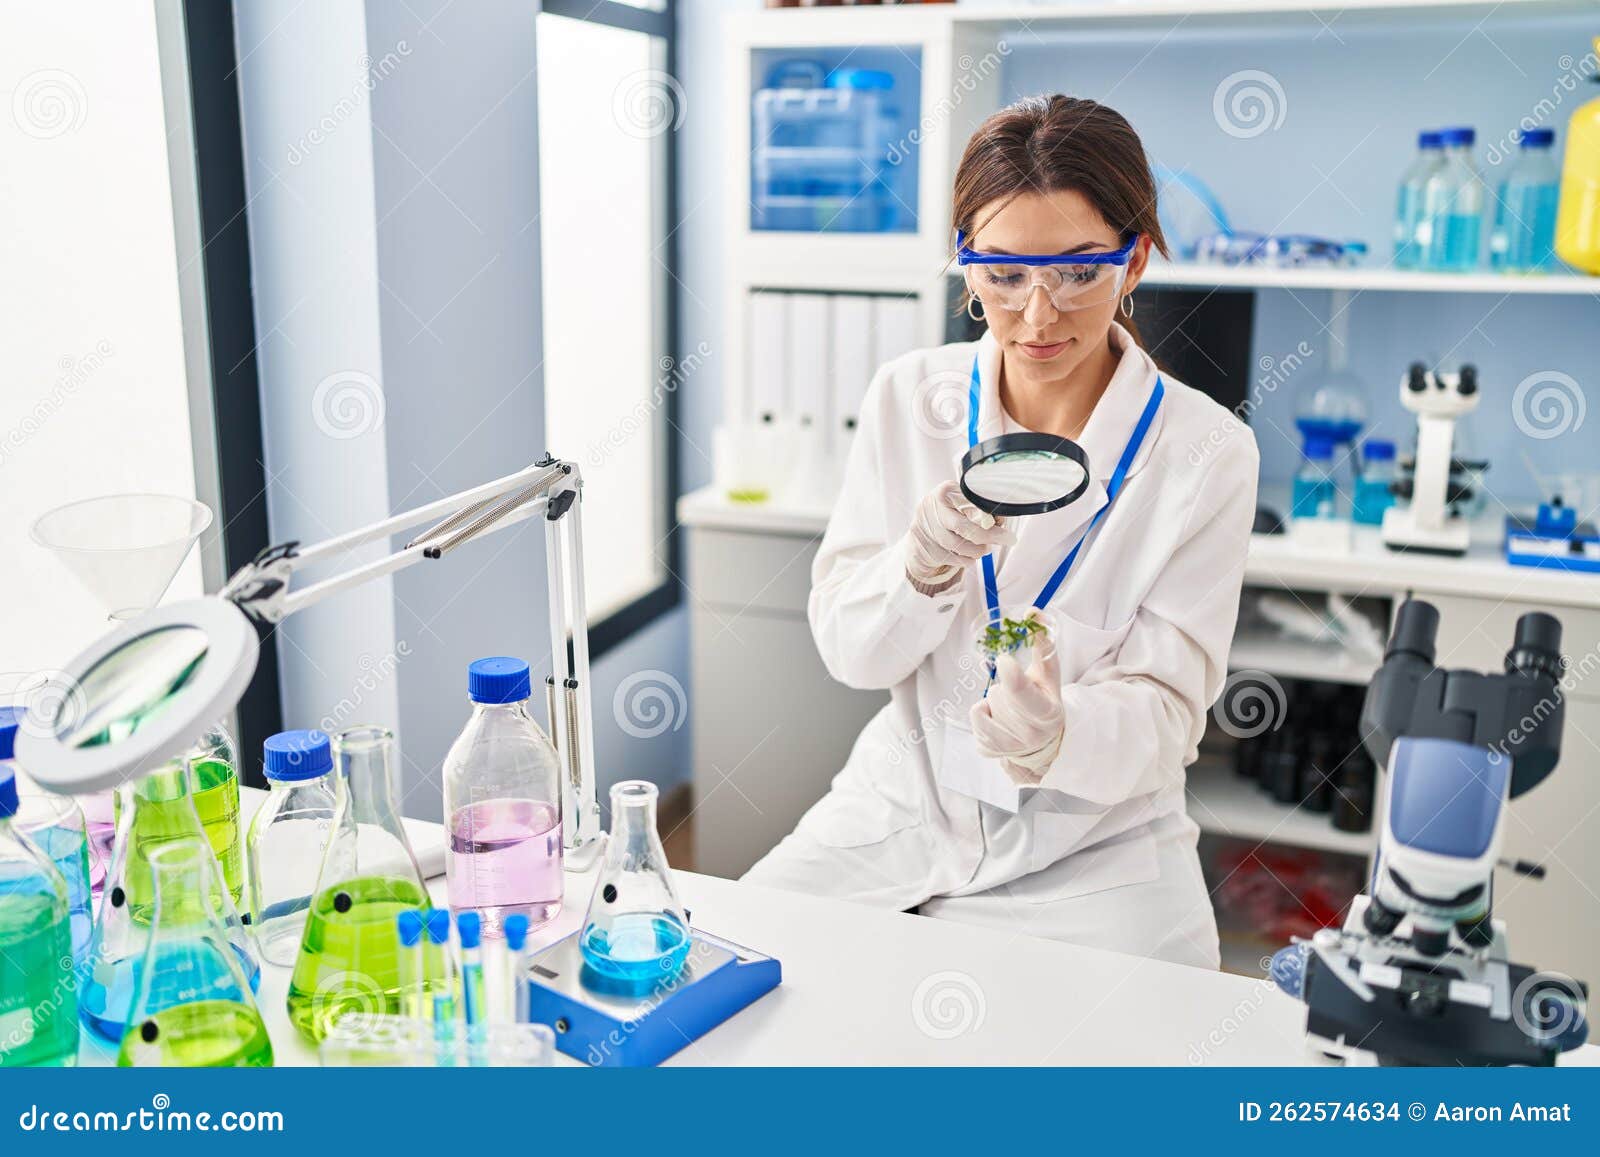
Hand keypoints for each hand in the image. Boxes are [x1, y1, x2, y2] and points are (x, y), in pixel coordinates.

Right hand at [904, 480, 1014, 591]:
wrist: (921, 530)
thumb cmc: (950, 512)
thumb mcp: (962, 501)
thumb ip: (980, 508)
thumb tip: (999, 522)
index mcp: (946, 492)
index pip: (969, 504)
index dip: (986, 515)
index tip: (1000, 522)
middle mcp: (933, 509)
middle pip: (965, 528)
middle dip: (990, 536)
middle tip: (1008, 539)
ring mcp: (928, 531)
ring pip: (963, 547)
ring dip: (980, 550)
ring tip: (986, 546)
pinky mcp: (928, 549)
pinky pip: (957, 559)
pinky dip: (969, 559)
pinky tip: (971, 553)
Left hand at [970, 643, 1062, 785]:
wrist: (1042, 740)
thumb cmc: (1044, 699)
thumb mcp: (1048, 673)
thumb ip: (1042, 642)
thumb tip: (1032, 613)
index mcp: (1048, 713)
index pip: (1024, 695)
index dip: (1011, 675)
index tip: (1004, 660)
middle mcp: (1030, 735)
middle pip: (997, 695)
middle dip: (1003, 687)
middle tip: (1016, 694)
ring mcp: (1008, 747)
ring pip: (982, 706)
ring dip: (991, 700)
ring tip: (1008, 706)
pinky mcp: (988, 750)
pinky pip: (974, 717)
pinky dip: (982, 712)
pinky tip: (998, 718)